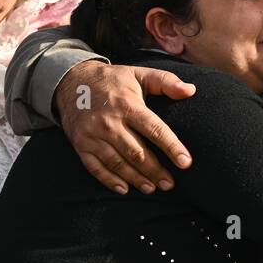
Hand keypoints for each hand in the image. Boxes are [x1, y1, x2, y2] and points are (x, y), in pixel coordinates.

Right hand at [54, 60, 196, 194]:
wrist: (71, 81)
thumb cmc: (113, 80)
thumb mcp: (139, 74)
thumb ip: (166, 82)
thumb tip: (191, 90)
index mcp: (128, 105)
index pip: (154, 129)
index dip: (172, 147)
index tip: (186, 163)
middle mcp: (109, 122)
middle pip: (136, 153)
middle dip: (155, 171)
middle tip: (170, 184)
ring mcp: (93, 135)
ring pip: (118, 163)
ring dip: (136, 179)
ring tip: (152, 189)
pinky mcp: (80, 145)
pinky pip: (95, 167)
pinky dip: (109, 180)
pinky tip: (124, 189)